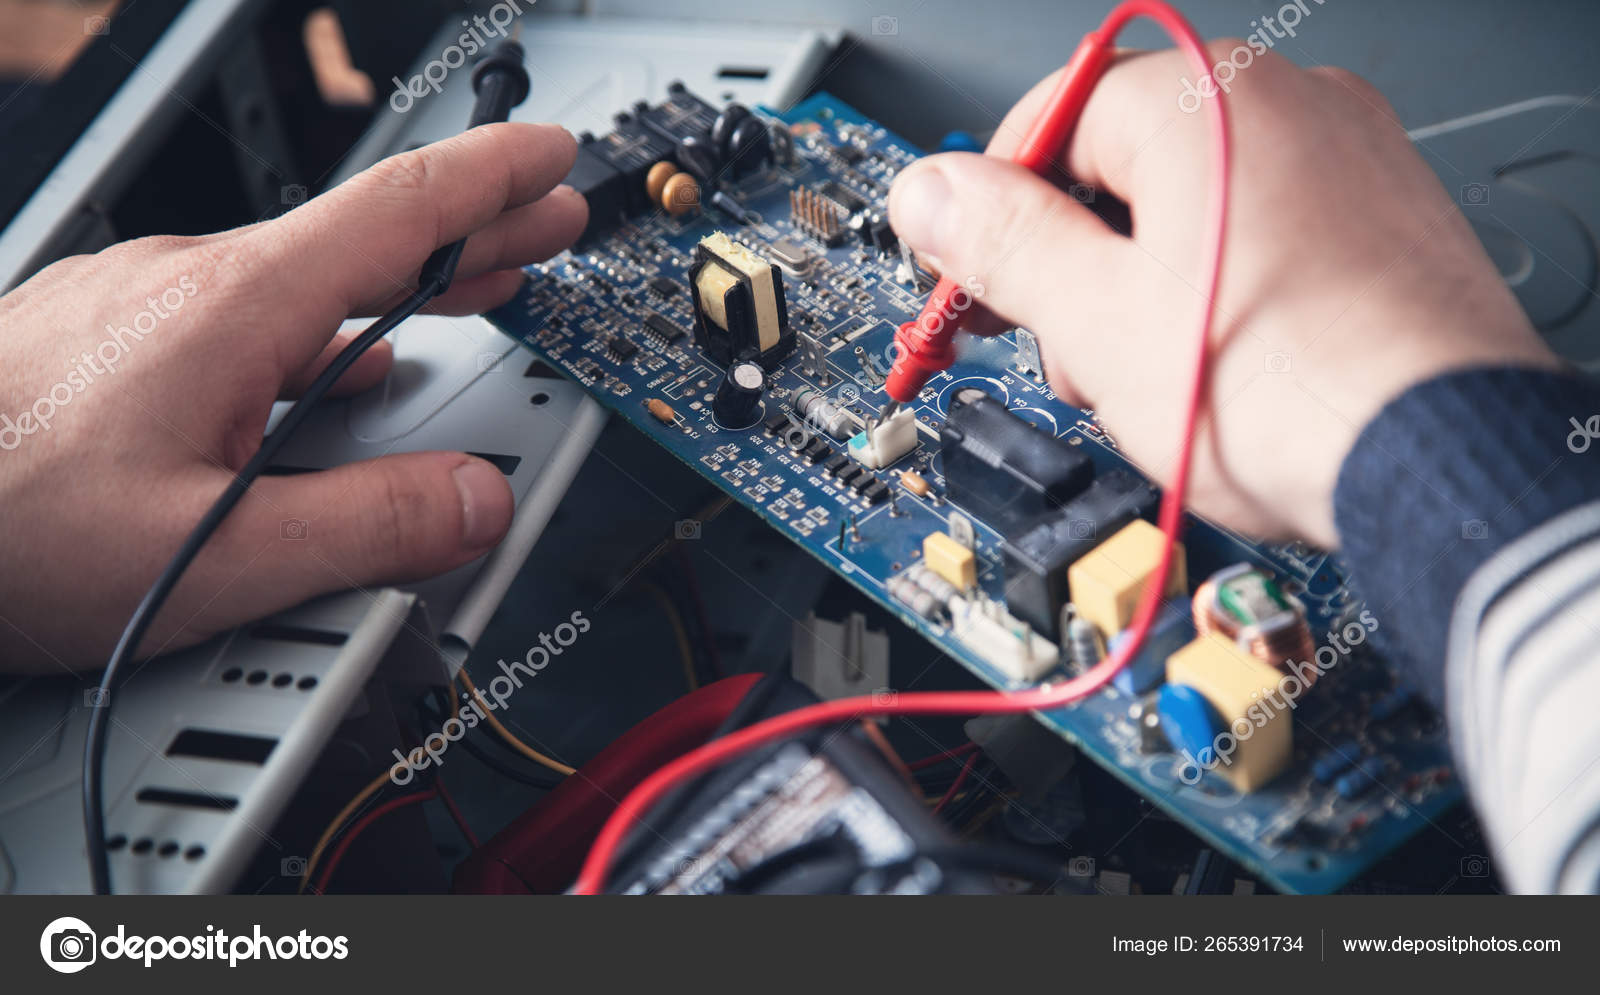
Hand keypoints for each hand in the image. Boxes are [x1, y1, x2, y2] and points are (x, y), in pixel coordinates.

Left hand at [0, 123, 584, 672]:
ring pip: (305, 278)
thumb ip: (365, 529)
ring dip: (403, 283)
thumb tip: (475, 502)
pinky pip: (247, 316)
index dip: (494, 178)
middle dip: (475, 228)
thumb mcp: (210, 558)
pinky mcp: (111, 338)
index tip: (551, 157)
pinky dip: (324, 329)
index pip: (399, 209)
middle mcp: (187, 281)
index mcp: (232, 308)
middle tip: (546, 224)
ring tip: (472, 292)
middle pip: (364, 235)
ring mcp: (141, 302)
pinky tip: (338, 368)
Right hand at [888, 45, 1556, 546]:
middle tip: (1062, 344)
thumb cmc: (1290, 390)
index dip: (991, 202)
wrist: (1441, 462)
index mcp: (1206, 100)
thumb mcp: (1094, 321)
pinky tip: (1214, 373)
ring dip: (1139, 289)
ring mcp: (1350, 161)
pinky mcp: (1385, 225)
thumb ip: (1000, 243)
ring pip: (1192, 209)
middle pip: (1121, 167)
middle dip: (1073, 261)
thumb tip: (932, 199)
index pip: (1050, 117)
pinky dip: (1217, 295)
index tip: (964, 264)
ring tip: (1148, 381)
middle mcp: (1292, 104)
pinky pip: (1263, 238)